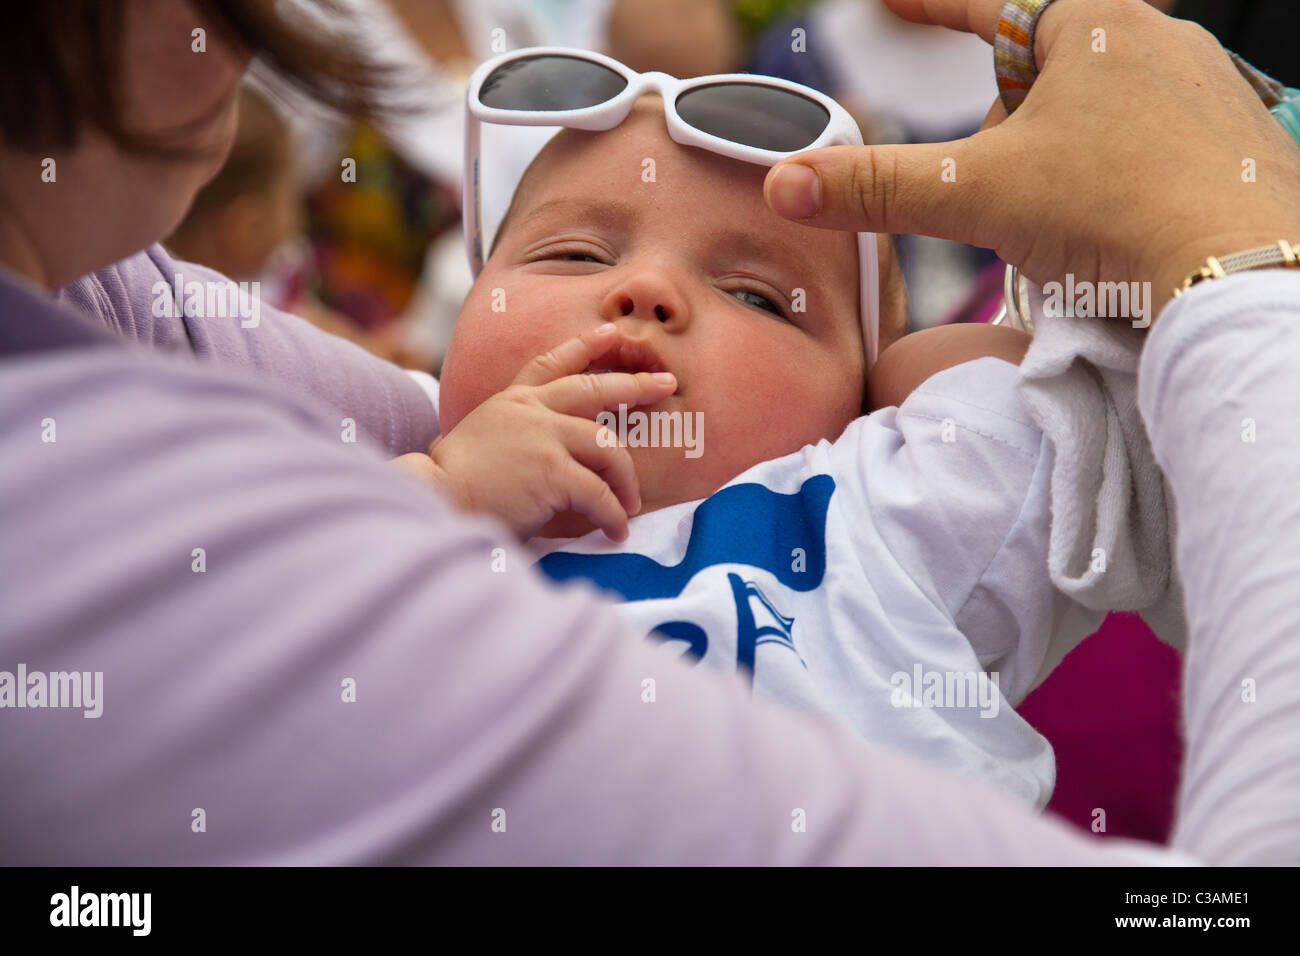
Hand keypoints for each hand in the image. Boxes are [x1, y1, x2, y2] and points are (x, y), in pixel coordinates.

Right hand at [412, 324, 676, 541]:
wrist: (435, 500)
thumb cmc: (453, 485)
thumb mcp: (480, 441)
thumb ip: (511, 435)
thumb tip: (535, 453)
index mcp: (511, 401)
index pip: (551, 363)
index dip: (583, 346)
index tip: (611, 332)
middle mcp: (530, 410)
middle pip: (594, 389)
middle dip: (635, 384)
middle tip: (665, 383)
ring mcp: (543, 436)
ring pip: (607, 448)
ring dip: (624, 481)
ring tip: (629, 505)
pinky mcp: (552, 470)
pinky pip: (599, 492)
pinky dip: (613, 515)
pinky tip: (616, 530)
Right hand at [764, 0, 1299, 318]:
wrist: (1240, 271)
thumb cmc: (1115, 213)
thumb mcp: (976, 196)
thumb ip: (877, 188)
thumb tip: (787, 185)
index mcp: (1094, 30)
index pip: (988, 5)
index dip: (931, 7)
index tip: (893, 5)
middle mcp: (1159, 43)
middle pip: (1042, 73)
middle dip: (1005, 125)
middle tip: (998, 184)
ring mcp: (1204, 92)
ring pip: (1096, 113)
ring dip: (1058, 158)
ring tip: (1062, 218)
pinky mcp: (1232, 145)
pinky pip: (1147, 147)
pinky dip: (1113, 181)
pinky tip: (1113, 227)